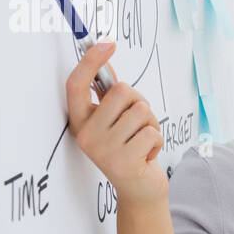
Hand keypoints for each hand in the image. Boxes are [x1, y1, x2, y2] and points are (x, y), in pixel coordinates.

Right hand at [65, 41, 166, 206]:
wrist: (139, 190)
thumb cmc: (129, 149)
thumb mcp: (116, 121)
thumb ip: (111, 95)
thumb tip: (105, 60)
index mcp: (81, 121)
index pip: (76, 85)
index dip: (90, 61)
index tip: (107, 43)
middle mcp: (86, 134)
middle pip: (122, 91)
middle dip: (140, 103)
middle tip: (138, 124)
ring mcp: (103, 149)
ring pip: (141, 110)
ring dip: (151, 124)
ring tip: (143, 141)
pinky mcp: (123, 162)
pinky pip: (152, 132)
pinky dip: (157, 141)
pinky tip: (147, 155)